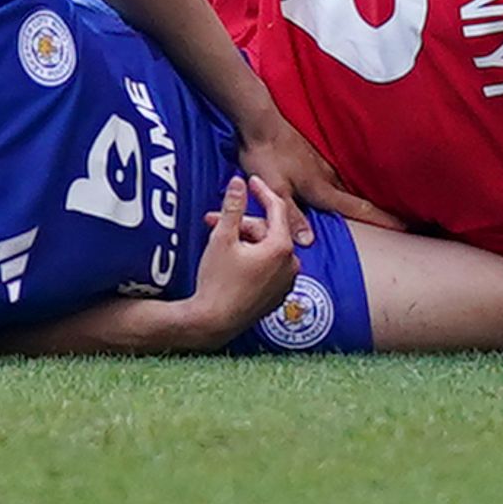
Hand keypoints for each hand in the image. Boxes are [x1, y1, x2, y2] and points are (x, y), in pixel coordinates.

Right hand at [185, 177, 299, 347]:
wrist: (211, 323)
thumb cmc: (217, 282)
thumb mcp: (222, 238)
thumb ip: (233, 207)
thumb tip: (238, 182)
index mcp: (281, 247)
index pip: (276, 208)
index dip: (261, 191)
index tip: (250, 181)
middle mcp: (291, 265)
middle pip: (268, 231)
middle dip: (241, 224)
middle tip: (213, 221)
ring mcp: (286, 282)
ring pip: (267, 249)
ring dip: (245, 241)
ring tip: (220, 244)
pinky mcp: (278, 296)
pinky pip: (269, 267)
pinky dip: (253, 259)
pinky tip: (232, 261)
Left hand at [238, 119, 405, 246]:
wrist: (260, 121)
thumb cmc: (266, 156)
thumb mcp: (275, 190)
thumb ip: (292, 216)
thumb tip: (309, 241)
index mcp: (321, 188)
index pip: (357, 208)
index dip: (381, 219)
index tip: (405, 226)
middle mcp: (326, 176)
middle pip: (356, 198)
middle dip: (377, 211)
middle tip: (397, 222)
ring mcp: (320, 164)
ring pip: (345, 186)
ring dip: (359, 198)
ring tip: (371, 209)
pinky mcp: (311, 156)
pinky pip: (333, 176)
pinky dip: (342, 186)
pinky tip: (338, 187)